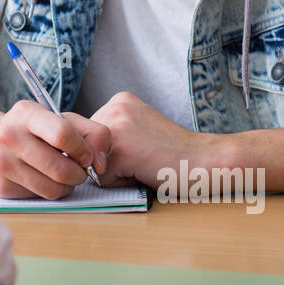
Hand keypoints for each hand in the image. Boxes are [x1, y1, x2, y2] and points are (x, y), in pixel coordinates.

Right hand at [0, 101, 109, 199]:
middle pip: (60, 169)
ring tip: (63, 175)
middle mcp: (8, 136)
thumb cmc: (33, 131)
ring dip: (67, 186)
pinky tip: (44, 179)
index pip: (62, 134)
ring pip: (52, 189)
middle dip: (78, 174)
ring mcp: (2, 163)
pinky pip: (40, 198)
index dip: (82, 149)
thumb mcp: (62, 120)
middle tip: (78, 170)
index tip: (86, 156)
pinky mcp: (0, 186)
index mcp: (26, 113)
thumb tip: (101, 163)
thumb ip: (92, 133)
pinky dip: (50, 192)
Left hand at [92, 91, 224, 188]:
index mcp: (119, 102)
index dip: (110, 154)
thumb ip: (111, 138)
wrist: (208, 161)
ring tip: (145, 164)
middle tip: (145, 158)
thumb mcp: (137, 133)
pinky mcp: (122, 148)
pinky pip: (103, 179)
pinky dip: (124, 183)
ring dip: (116, 173)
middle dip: (109, 163)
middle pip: (86, 150)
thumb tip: (75, 157)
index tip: (140, 151)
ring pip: (92, 165)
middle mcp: (114, 106)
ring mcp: (117, 125)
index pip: (88, 137)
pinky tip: (147, 171)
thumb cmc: (174, 156)